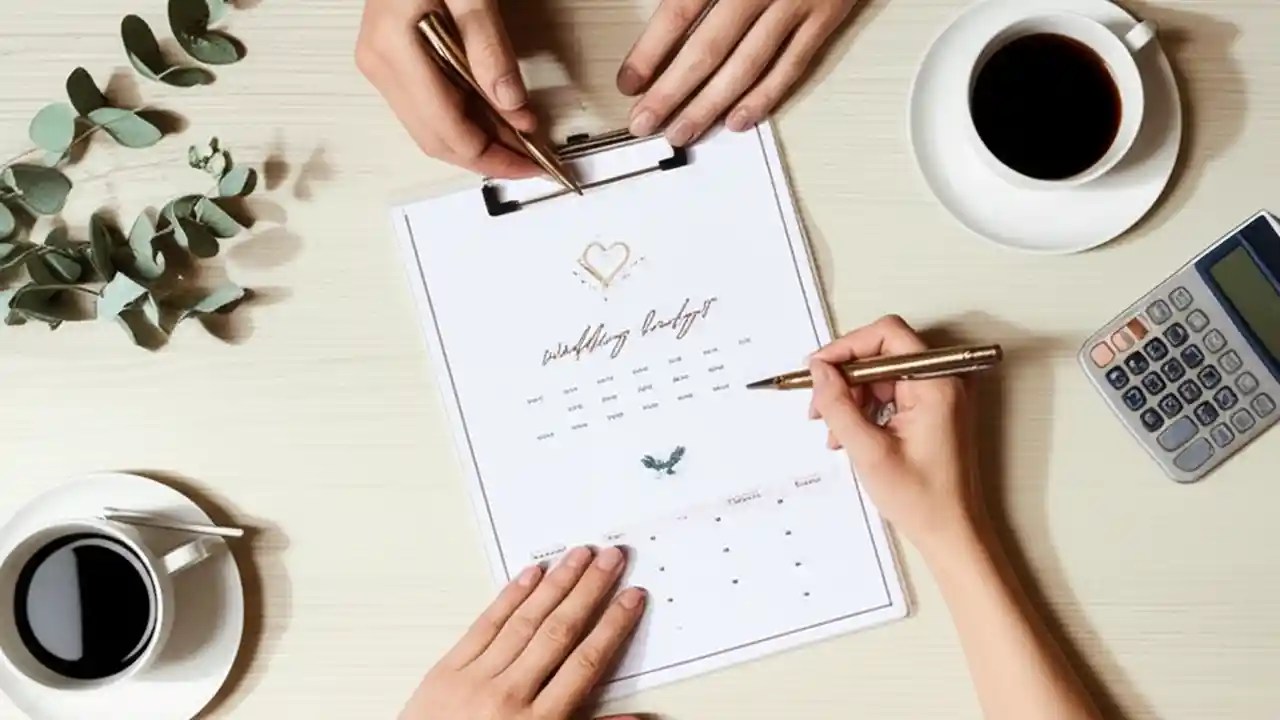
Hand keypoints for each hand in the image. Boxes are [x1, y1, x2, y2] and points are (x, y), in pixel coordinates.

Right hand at [356, 0, 541, 178]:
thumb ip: (488, 46)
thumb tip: (511, 103)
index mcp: (395, 50)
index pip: (449, 131)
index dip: (494, 155)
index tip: (532, 162)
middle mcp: (381, 65)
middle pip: (438, 140)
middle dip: (488, 157)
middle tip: (532, 160)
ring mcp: (383, 65)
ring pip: (433, 130)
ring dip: (479, 142)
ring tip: (521, 141)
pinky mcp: (393, 61)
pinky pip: (430, 107)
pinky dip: (466, 119)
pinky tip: (497, 117)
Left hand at [399, 546, 646, 719]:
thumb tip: (635, 718)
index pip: (586, 664)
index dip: (613, 626)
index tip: (631, 599)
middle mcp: (509, 697)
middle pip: (559, 632)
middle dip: (590, 591)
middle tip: (611, 560)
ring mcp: (476, 680)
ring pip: (525, 621)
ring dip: (557, 583)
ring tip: (579, 556)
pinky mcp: (447, 670)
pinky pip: (485, 624)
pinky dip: (510, 596)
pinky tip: (530, 575)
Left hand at [618, 0, 859, 146]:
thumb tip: (662, 21)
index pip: (680, 11)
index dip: (651, 52)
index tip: (630, 82)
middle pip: (709, 47)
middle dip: (672, 92)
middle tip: (647, 121)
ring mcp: (796, 3)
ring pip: (747, 64)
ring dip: (711, 105)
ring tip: (683, 130)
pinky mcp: (826, 17)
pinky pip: (791, 66)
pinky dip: (764, 97)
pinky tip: (738, 120)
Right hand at [807, 315, 981, 555]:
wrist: (951, 532)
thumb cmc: (923, 499)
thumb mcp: (868, 451)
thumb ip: (838, 405)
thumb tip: (820, 371)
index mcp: (936, 384)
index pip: (887, 335)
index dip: (847, 347)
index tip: (819, 368)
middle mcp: (943, 382)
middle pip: (882, 353)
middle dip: (845, 378)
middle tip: (819, 405)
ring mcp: (939, 395)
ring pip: (881, 374)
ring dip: (852, 397)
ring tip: (834, 430)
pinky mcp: (933, 409)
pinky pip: (891, 393)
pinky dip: (866, 409)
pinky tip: (850, 435)